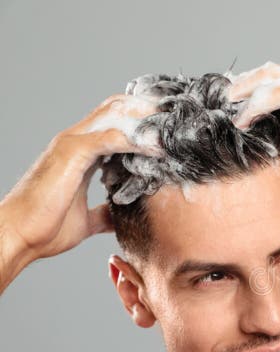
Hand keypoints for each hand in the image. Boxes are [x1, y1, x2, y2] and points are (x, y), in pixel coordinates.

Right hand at [0, 94, 162, 261]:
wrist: (19, 236)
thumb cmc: (45, 228)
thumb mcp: (86, 220)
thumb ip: (104, 212)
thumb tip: (120, 215)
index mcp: (80, 152)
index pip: (116, 122)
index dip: (144, 120)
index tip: (173, 128)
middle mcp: (76, 141)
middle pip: (118, 109)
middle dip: (151, 111)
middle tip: (182, 118)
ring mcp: (72, 144)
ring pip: (116, 116)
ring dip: (148, 121)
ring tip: (177, 126)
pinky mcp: (70, 154)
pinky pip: (109, 138)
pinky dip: (136, 140)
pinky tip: (158, 148)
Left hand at [228, 60, 279, 201]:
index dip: (257, 102)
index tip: (234, 116)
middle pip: (273, 78)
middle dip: (245, 86)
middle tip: (221, 102)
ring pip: (272, 78)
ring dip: (245, 90)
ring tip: (224, 105)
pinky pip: (278, 94)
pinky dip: (256, 104)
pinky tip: (242, 120)